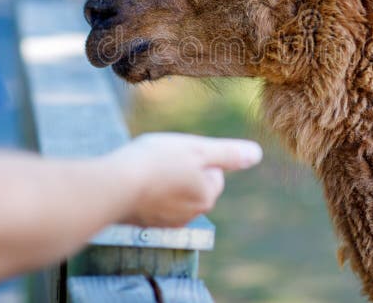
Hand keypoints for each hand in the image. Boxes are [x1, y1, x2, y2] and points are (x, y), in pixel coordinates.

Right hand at [109, 133, 262, 226]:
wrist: (114, 187)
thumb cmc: (157, 161)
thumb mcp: (197, 149)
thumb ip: (228, 153)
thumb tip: (257, 154)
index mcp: (207, 195)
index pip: (213, 170)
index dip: (196, 156)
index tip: (177, 153)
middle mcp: (191, 214)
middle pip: (194, 182)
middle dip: (181, 169)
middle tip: (160, 159)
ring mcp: (167, 222)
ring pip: (173, 192)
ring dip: (163, 180)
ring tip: (145, 171)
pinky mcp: (146, 223)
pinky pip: (154, 203)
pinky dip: (147, 192)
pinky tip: (134, 183)